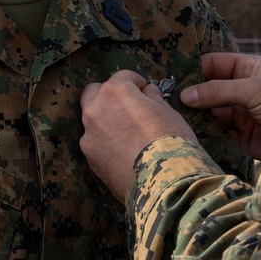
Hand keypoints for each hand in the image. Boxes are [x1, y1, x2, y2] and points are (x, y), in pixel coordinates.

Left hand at [80, 70, 197, 202]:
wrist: (164, 182)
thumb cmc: (171, 140)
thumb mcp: (168, 111)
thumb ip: (152, 98)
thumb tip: (147, 92)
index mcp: (115, 92)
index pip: (123, 76)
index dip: (136, 83)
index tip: (145, 91)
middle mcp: (95, 110)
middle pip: (94, 93)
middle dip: (109, 96)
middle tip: (128, 107)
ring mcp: (89, 136)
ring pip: (92, 121)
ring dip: (105, 121)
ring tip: (126, 135)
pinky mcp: (89, 159)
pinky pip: (95, 144)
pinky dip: (105, 144)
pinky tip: (123, 154)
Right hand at [180, 53, 260, 161]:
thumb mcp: (253, 89)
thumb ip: (218, 91)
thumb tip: (186, 94)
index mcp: (249, 69)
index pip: (215, 64)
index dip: (195, 70)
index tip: (172, 77)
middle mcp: (243, 90)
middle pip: (210, 91)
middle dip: (192, 96)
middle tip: (168, 101)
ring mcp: (243, 115)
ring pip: (212, 114)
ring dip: (197, 117)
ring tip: (176, 119)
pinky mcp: (244, 138)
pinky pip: (220, 135)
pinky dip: (207, 135)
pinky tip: (191, 135)